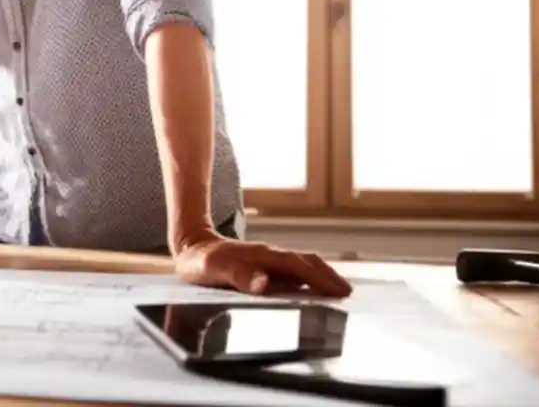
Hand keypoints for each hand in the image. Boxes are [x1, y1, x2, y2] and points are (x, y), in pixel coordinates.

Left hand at [175, 235, 352, 296]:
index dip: (320, 278)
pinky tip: (310, 288)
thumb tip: (266, 286)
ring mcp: (267, 259)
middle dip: (328, 276)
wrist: (190, 245)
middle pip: (306, 262)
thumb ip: (240, 277)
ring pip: (301, 264)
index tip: (340, 291)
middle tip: (348, 293)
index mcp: (263, 256)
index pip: (299, 266)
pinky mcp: (262, 264)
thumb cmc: (200, 262)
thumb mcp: (215, 270)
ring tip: (337, 291)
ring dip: (320, 276)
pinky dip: (307, 277)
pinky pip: (291, 269)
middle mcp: (269, 255)